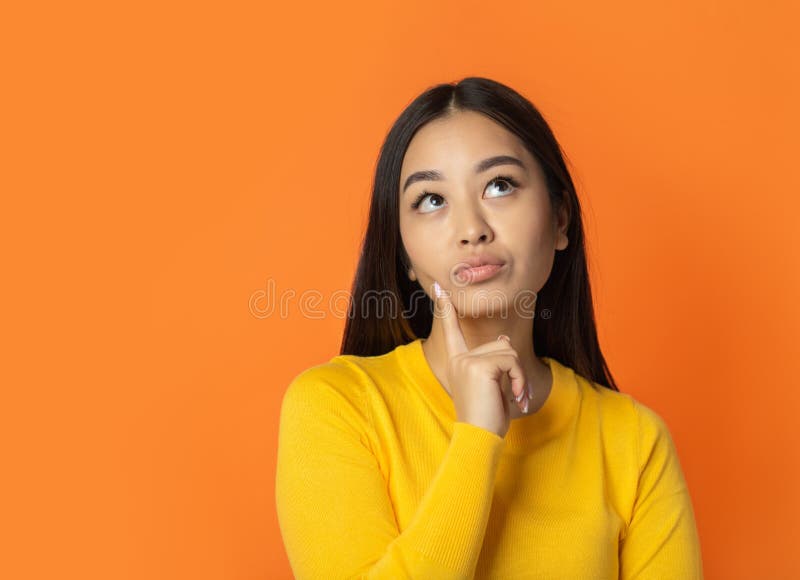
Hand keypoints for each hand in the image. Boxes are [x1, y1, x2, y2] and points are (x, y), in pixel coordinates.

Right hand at [433, 280, 530, 437]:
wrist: (480, 437)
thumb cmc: (486, 417)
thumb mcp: (491, 386)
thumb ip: (494, 362)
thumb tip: (503, 339)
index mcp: (457, 362)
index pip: (452, 330)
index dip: (446, 308)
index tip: (441, 288)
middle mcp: (459, 358)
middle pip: (500, 344)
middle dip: (514, 369)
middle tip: (514, 394)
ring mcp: (467, 361)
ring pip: (508, 351)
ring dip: (519, 375)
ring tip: (515, 396)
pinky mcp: (479, 365)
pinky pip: (512, 361)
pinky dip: (520, 379)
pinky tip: (516, 397)